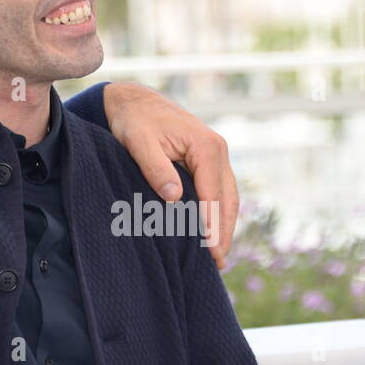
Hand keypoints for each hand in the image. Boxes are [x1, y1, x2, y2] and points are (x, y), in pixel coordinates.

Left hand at [103, 82, 239, 268]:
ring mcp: (217, 155)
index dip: (212, 225)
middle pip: (227, 199)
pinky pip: (219, 191)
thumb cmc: (136, 121)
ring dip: (225, 225)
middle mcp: (218, 150)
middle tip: (218, 263)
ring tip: (219, 256)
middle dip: (224, 231)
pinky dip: (219, 212)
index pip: (213, 194)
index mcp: (206, 146)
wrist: (135, 101)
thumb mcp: (139, 142)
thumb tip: (174, 198)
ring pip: (228, 197)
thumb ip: (156, 168)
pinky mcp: (209, 160)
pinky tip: (212, 232)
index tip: (210, 252)